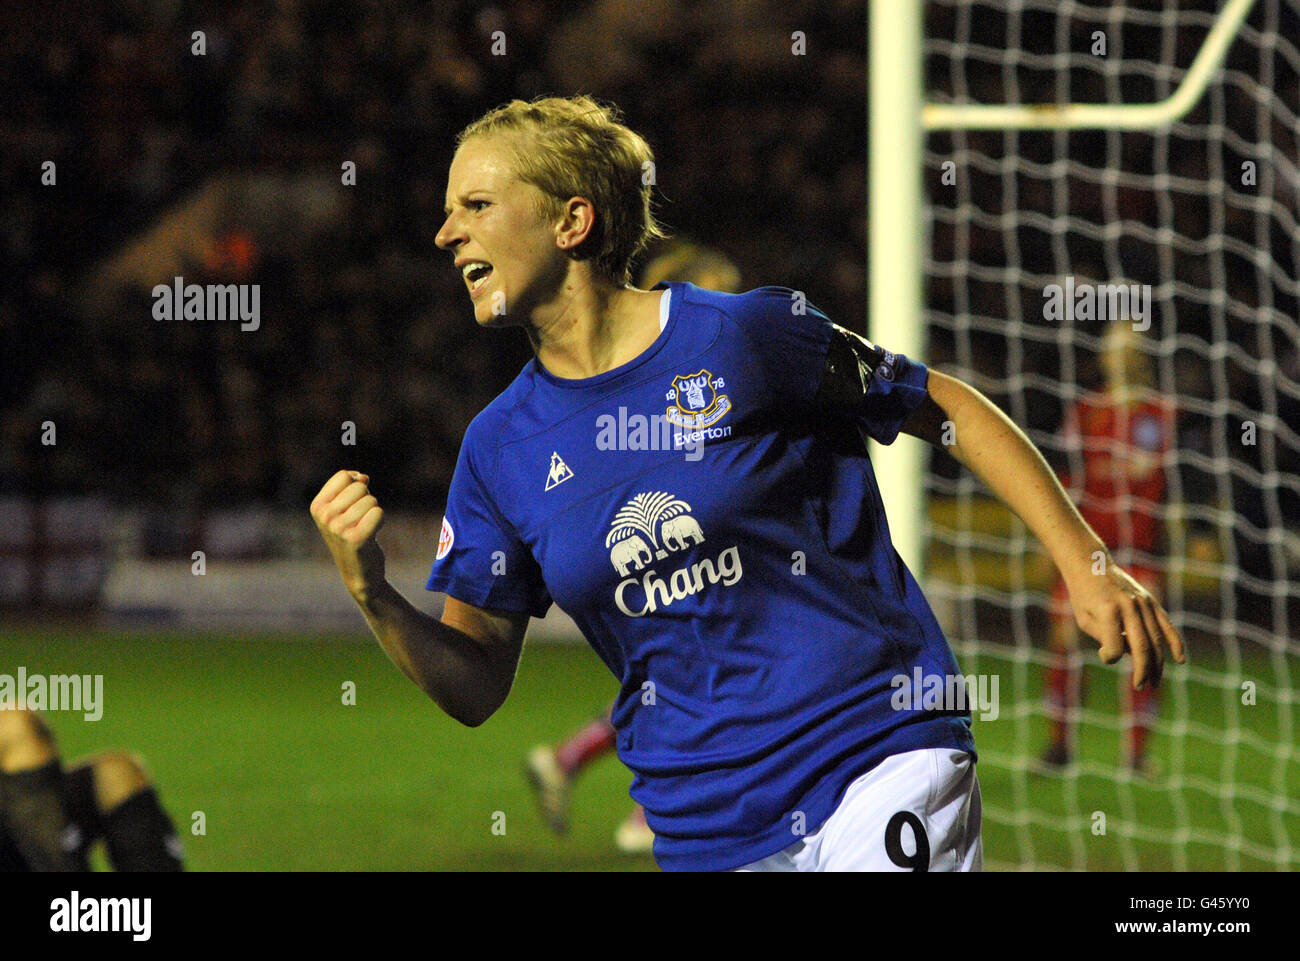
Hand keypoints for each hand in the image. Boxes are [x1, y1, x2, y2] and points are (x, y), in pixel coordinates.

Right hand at [310, 470, 385, 599]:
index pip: (344, 476)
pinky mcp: (356, 538)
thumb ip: (350, 487)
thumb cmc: (353, 535)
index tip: (353, 504)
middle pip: (359, 486)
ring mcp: (338, 528)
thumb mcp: (343, 508)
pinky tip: (372, 534)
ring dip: (374, 512)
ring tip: (365, 528)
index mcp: (317, 506)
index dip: (356, 485)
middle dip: (366, 499)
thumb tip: (362, 477)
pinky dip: (380, 521)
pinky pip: (378, 513)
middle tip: (360, 520)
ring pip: (371, 500)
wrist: (359, 572)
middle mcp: (325, 516)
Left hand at [1064, 558, 1185, 690]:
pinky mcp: (1151, 601)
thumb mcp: (1084, 618)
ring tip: (1153, 682)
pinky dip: (1175, 643)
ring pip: (1156, 640)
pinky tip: (1180, 660)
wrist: (1091, 564)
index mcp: (1108, 610)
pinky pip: (1167, 625)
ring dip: (1157, 664)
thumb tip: (1128, 655)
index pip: (1114, 646)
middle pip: (1142, 646)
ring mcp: (1144, 603)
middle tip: (1139, 687)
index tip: (1104, 655)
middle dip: (1142, 671)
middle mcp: (1130, 606)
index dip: (1109, 657)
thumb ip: (1105, 637)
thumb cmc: (1083, 595)